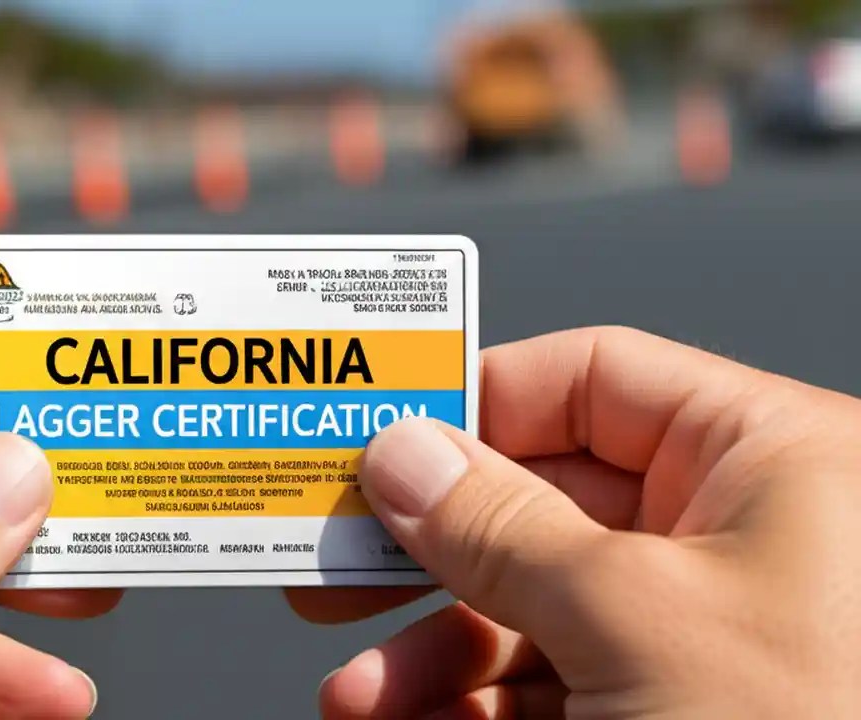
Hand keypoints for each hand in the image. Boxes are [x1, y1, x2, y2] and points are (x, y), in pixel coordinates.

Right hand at [288, 327, 860, 717]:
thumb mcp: (633, 617)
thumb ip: (503, 529)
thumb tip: (404, 456)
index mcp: (763, 461)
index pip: (591, 380)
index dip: (472, 401)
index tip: (374, 440)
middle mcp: (730, 535)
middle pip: (536, 503)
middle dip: (427, 554)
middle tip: (338, 565)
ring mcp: (696, 630)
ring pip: (528, 608)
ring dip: (431, 652)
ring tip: (360, 695)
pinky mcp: (668, 705)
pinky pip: (549, 683)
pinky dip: (470, 705)